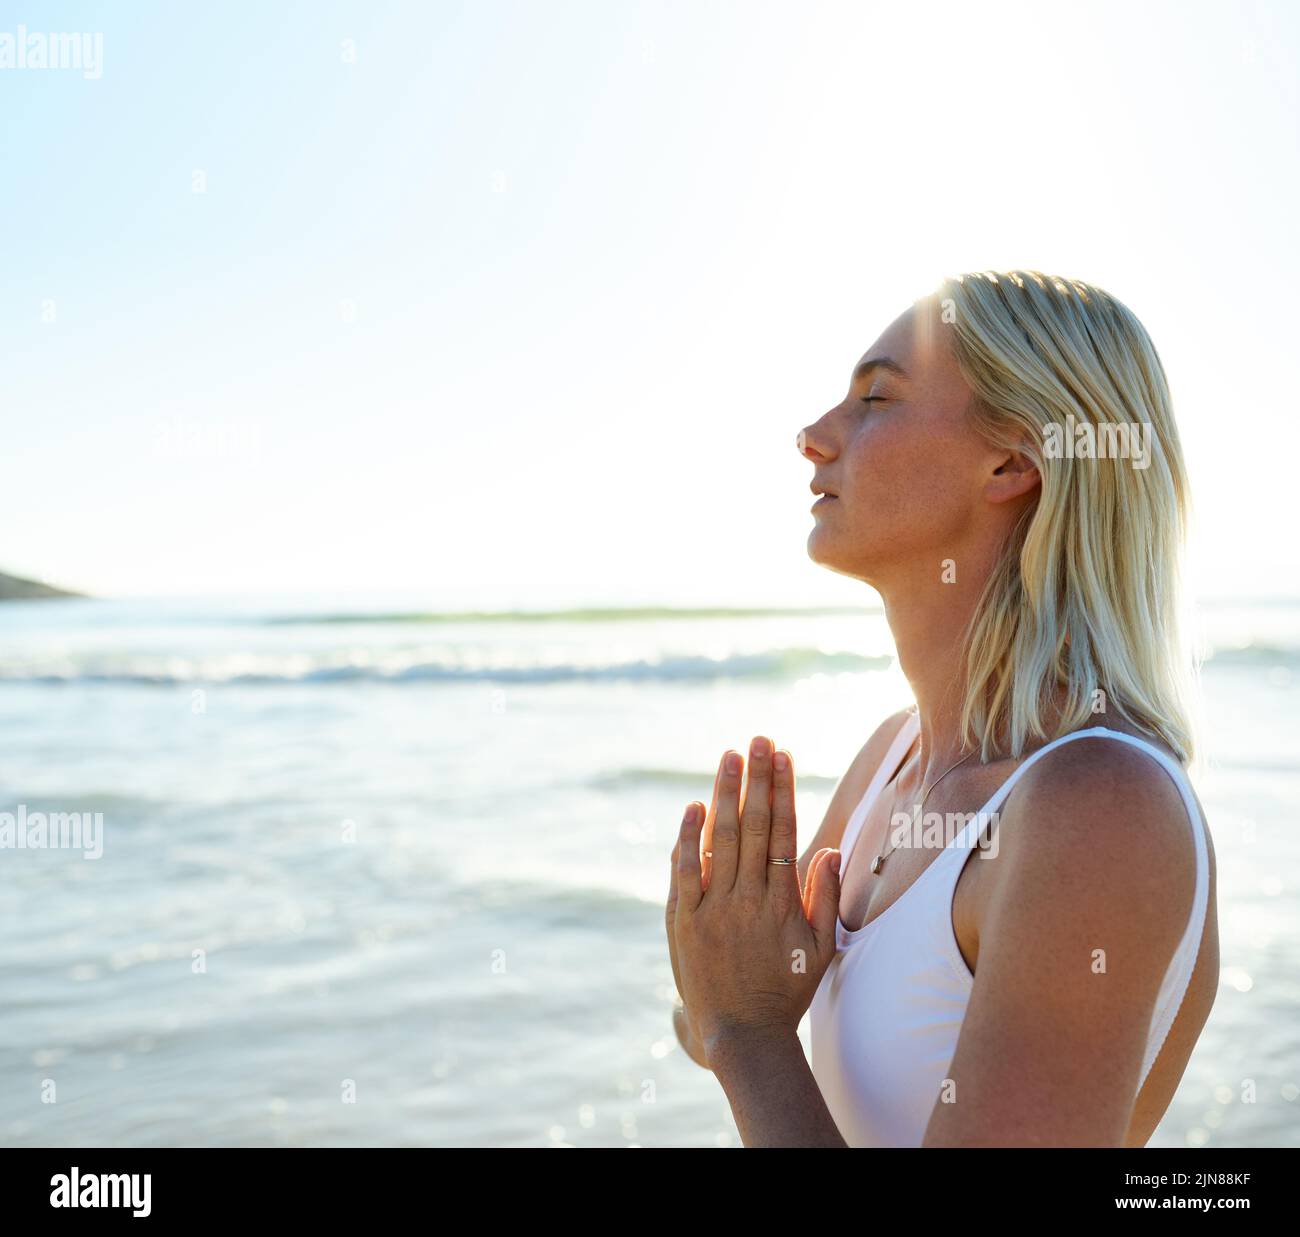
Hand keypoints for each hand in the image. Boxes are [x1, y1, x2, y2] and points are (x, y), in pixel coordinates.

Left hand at [667, 736, 842, 1058]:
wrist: (741, 1035)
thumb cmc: (786, 990)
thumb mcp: (822, 949)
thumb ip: (825, 898)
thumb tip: (829, 849)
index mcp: (782, 902)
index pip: (783, 831)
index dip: (783, 790)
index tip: (784, 755)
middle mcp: (748, 899)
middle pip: (752, 825)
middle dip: (756, 778)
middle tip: (758, 739)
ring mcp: (713, 908)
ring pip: (720, 840)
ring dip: (725, 795)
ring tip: (730, 757)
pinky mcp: (684, 920)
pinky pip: (684, 872)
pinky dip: (688, 838)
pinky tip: (694, 807)